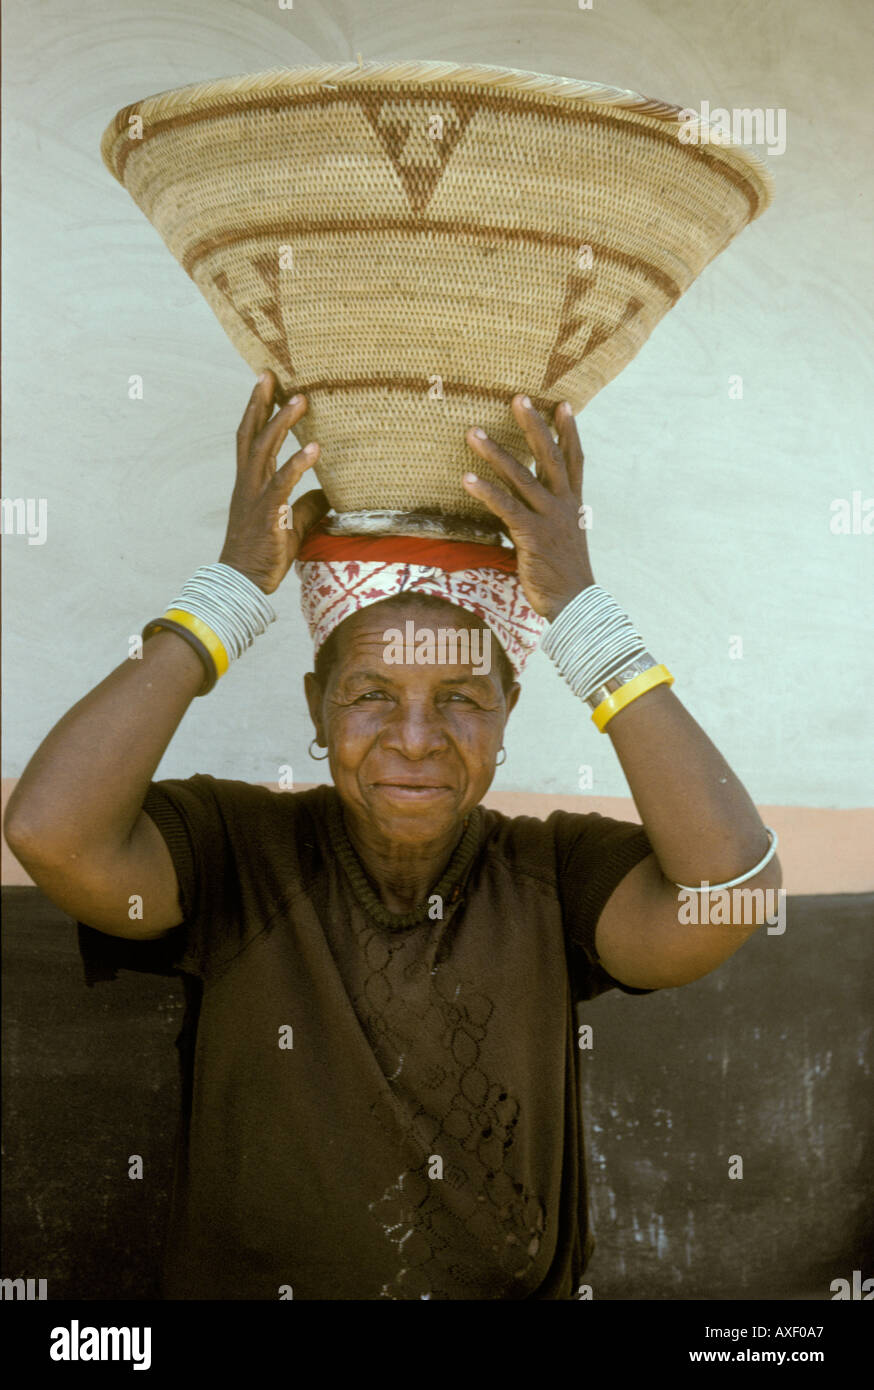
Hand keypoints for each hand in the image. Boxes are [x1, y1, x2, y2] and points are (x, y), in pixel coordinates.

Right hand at [218, 370, 329, 593]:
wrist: (243, 581)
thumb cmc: (265, 552)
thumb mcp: (291, 523)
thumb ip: (307, 504)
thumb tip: (330, 492)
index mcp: (252, 483)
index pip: (251, 438)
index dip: (257, 410)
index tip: (265, 382)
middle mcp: (249, 484)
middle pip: (251, 434)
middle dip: (261, 403)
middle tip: (272, 374)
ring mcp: (256, 497)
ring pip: (265, 451)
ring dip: (282, 423)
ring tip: (302, 400)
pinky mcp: (268, 514)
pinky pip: (282, 484)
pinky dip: (297, 464)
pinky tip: (314, 449)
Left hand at [463, 396, 595, 620]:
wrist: (575, 604)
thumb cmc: (563, 574)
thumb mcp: (562, 538)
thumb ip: (547, 516)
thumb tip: (529, 506)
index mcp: (573, 504)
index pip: (574, 460)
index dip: (569, 432)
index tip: (564, 404)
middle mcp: (563, 506)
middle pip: (549, 456)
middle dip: (533, 425)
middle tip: (518, 397)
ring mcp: (549, 519)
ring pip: (521, 477)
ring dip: (495, 452)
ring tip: (474, 432)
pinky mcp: (531, 536)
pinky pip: (505, 507)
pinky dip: (485, 490)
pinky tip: (466, 477)